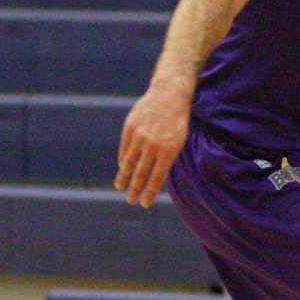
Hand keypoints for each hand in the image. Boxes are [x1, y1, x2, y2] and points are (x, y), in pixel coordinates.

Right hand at [116, 86, 193, 207]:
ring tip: (120, 187)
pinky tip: (123, 168)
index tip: (144, 204)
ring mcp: (139, 136)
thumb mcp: (179, 141)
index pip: (156, 178)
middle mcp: (152, 145)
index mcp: (168, 151)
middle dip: (134, 189)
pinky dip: (123, 160)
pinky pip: (125, 149)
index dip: (149, 193)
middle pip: (140, 173)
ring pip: (129, 163)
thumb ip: (167, 159)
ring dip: (124, 177)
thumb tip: (155, 179)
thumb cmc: (178, 121)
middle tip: (130, 200)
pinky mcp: (129, 128)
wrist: (168, 95)